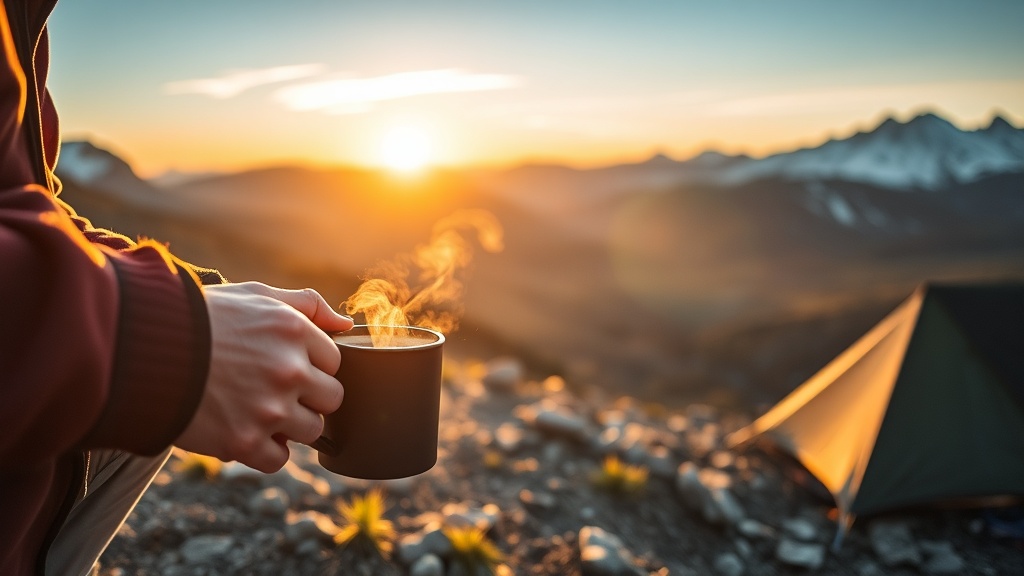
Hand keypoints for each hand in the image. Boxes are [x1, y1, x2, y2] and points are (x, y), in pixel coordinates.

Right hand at [176, 282, 353, 471]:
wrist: (138, 352)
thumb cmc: (199, 320)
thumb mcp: (255, 295)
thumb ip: (306, 305)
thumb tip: (346, 324)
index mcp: (294, 331)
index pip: (334, 361)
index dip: (311, 364)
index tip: (284, 364)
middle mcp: (289, 370)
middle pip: (331, 398)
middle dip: (308, 396)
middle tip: (274, 389)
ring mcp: (269, 409)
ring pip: (311, 430)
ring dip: (289, 425)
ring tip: (255, 409)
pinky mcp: (244, 442)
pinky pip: (279, 459)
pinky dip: (264, 451)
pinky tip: (244, 430)